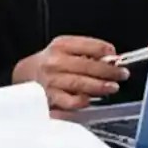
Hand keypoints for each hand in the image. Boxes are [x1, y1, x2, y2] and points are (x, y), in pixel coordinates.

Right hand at [12, 36, 129, 109]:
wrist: (24, 76)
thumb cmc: (50, 62)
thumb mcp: (65, 48)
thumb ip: (86, 51)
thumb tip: (112, 59)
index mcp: (61, 45)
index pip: (87, 45)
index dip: (105, 51)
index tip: (117, 57)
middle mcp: (55, 62)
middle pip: (86, 66)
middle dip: (108, 71)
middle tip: (122, 74)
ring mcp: (51, 81)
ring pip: (80, 84)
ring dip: (100, 86)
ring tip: (113, 87)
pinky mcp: (49, 99)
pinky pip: (69, 102)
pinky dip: (82, 101)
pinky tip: (90, 100)